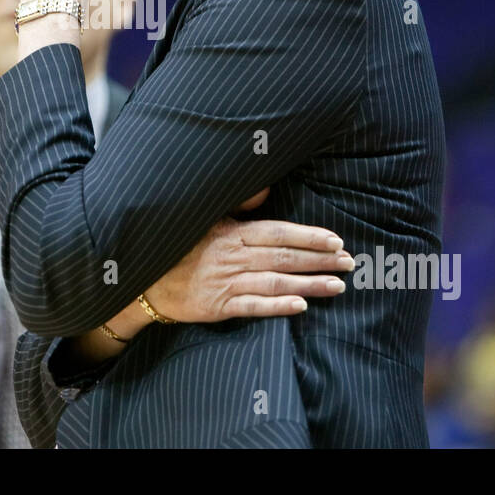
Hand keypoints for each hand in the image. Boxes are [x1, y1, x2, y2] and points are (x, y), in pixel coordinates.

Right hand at [142, 187, 352, 323]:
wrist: (146, 281)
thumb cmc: (181, 246)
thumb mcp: (206, 218)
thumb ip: (238, 203)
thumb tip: (267, 187)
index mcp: (231, 232)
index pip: (278, 232)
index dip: (308, 236)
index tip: (335, 240)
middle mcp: (232, 256)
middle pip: (284, 257)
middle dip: (319, 260)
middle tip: (348, 263)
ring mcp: (225, 282)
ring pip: (275, 282)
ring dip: (309, 284)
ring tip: (337, 286)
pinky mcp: (218, 306)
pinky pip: (253, 306)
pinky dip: (278, 305)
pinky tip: (300, 306)